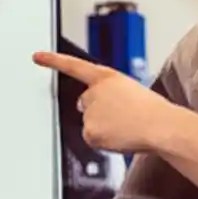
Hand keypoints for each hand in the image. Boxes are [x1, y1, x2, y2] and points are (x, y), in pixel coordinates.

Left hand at [33, 52, 177, 152]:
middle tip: (122, 117)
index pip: (74, 66)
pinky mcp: (90, 130)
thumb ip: (110, 94)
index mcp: (107, 77)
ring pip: (90, 124)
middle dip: (97, 111)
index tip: (37, 57)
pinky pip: (92, 139)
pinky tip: (121, 138)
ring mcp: (90, 112)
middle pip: (85, 104)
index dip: (53, 61)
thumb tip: (97, 110)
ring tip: (127, 127)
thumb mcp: (130, 91)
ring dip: (104, 128)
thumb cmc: (153, 111)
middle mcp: (94, 92)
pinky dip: (104, 141)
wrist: (160, 126)